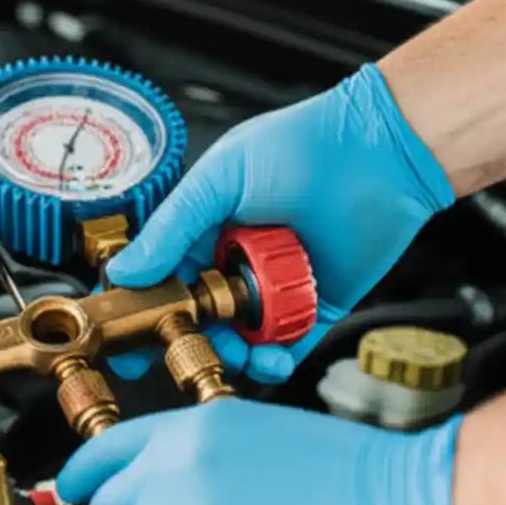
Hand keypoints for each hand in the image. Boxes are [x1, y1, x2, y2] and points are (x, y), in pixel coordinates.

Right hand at [106, 63, 454, 383]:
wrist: (380, 152)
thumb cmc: (302, 146)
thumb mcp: (218, 180)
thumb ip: (171, 229)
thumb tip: (125, 271)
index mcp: (206, 230)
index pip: (163, 278)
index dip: (144, 309)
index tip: (127, 338)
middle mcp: (237, 262)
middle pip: (200, 318)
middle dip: (192, 339)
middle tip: (185, 349)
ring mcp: (276, 287)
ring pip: (241, 339)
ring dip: (236, 354)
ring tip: (241, 352)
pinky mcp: (316, 305)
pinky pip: (288, 344)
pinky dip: (278, 358)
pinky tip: (274, 356)